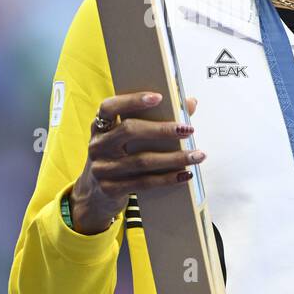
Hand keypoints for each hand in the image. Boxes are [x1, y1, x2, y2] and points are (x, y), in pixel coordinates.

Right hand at [68, 92, 203, 234]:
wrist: (95, 196)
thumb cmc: (120, 159)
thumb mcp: (128, 140)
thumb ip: (158, 119)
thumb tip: (191, 103)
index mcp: (101, 127)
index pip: (109, 107)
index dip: (132, 100)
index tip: (159, 97)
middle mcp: (98, 145)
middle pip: (129, 131)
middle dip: (162, 130)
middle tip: (188, 130)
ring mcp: (102, 168)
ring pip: (142, 160)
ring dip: (174, 158)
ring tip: (198, 155)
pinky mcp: (110, 188)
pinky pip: (144, 182)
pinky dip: (168, 178)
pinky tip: (186, 174)